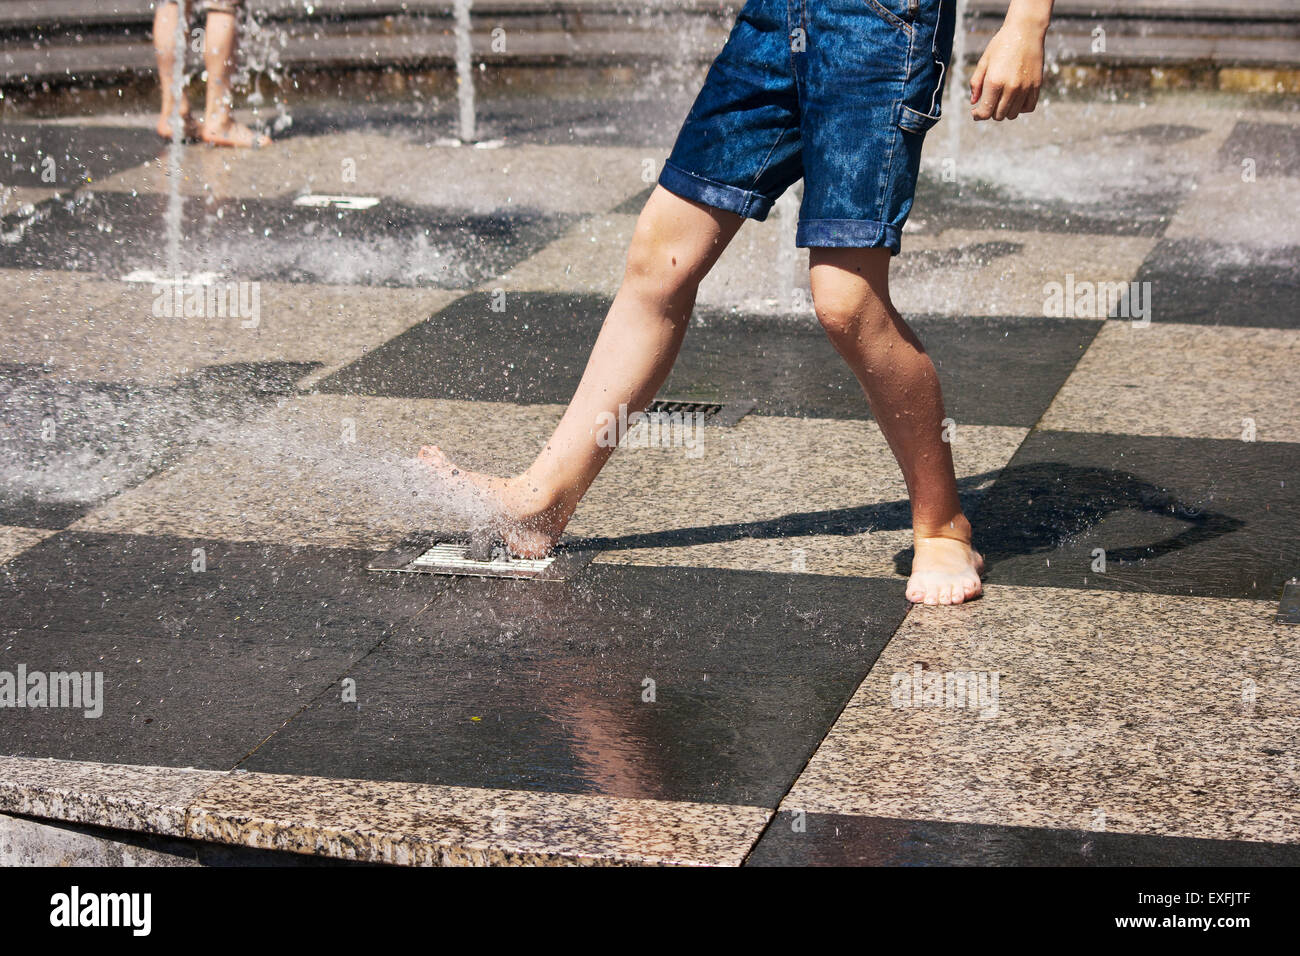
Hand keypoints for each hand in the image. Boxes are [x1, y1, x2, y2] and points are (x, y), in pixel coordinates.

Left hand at [968, 5, 1049, 120]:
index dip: (978, 115)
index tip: (975, 112)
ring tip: (1002, 98)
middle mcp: (1011, 87)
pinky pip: (1028, 108)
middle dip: (990, 111)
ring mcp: (1026, 88)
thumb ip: (976, 83)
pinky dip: (1020, 108)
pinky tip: (1015, 98)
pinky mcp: (1037, 86)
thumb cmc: (1001, 44)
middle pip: (998, 115)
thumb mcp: (984, 61)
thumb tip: (974, 102)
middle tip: (989, 100)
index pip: (985, 112)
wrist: (1026, 30)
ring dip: (1005, 110)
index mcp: (994, 81)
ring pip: (1012, 114)